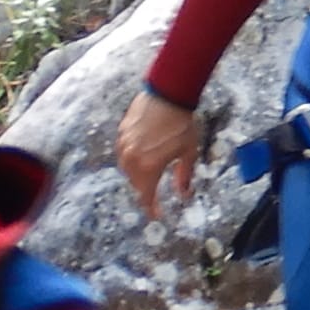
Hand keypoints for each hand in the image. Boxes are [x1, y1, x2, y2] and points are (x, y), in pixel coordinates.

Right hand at [110, 86, 203, 218]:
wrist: (168, 94)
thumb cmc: (182, 124)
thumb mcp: (188, 152)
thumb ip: (184, 176)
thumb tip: (184, 194)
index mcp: (148, 167)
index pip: (146, 196)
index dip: (151, 208)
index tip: (156, 215)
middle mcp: (131, 158)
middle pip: (135, 183)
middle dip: (145, 190)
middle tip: (155, 193)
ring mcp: (123, 144)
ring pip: (127, 168)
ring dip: (137, 174)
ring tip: (150, 172)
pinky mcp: (121, 132)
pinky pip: (124, 152)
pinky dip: (132, 157)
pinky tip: (143, 152)